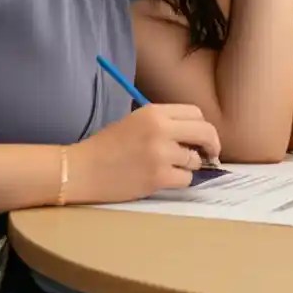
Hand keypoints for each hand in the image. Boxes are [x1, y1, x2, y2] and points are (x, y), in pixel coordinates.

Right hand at [67, 105, 219, 203]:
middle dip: (212, 145)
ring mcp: (160, 154)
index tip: (202, 138)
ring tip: (169, 168)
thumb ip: (165, 123)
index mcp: (154, 112)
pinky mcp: (158, 177)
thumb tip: (197, 135)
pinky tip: (163, 179)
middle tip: (210, 155)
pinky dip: (179, 181)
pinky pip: (186, 179)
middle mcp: (161, 129)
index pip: (197, 114)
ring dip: (189, 166)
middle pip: (206, 133)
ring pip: (195, 160)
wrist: (80, 169)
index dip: (203, 127)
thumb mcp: (136, 122)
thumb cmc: (106, 146)